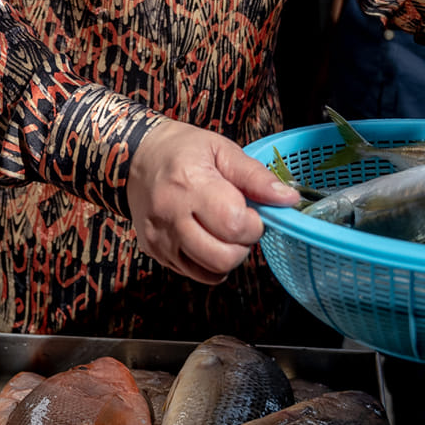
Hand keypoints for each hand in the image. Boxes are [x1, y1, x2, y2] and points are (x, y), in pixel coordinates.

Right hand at [126, 120, 300, 284]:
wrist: (135, 158)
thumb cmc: (181, 151)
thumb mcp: (222, 150)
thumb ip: (256, 176)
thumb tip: (288, 199)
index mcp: (189, 184)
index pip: (234, 224)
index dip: (253, 222)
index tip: (251, 209)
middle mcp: (170, 215)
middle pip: (224, 256)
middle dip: (243, 243)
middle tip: (239, 222)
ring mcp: (160, 238)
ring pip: (211, 271)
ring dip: (229, 256)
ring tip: (223, 231)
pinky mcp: (155, 252)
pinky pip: (196, 274)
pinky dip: (210, 264)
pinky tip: (208, 239)